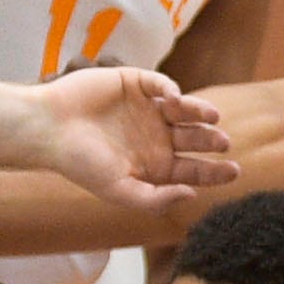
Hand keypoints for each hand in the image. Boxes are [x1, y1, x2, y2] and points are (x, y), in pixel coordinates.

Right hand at [33, 67, 234, 214]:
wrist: (50, 129)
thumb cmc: (81, 165)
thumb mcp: (120, 191)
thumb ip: (156, 199)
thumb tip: (192, 195)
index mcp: (156, 166)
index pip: (193, 170)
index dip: (215, 171)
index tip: (234, 171)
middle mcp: (156, 138)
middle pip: (194, 139)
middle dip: (211, 141)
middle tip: (223, 142)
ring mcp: (147, 110)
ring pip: (184, 110)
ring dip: (199, 112)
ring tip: (212, 117)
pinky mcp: (134, 83)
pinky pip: (160, 84)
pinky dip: (171, 89)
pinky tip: (174, 99)